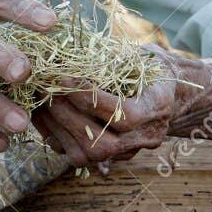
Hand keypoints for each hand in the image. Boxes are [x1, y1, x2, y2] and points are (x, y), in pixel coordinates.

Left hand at [30, 47, 186, 168]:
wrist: (170, 93)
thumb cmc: (152, 65)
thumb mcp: (141, 54)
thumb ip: (115, 58)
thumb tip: (73, 55)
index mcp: (158, 106)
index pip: (124, 115)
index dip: (90, 100)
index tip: (64, 79)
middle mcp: (147, 136)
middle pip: (103, 143)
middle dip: (68, 116)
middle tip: (45, 90)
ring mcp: (130, 151)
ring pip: (88, 156)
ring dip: (58, 128)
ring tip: (41, 102)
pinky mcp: (113, 158)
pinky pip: (78, 156)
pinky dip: (56, 137)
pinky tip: (43, 115)